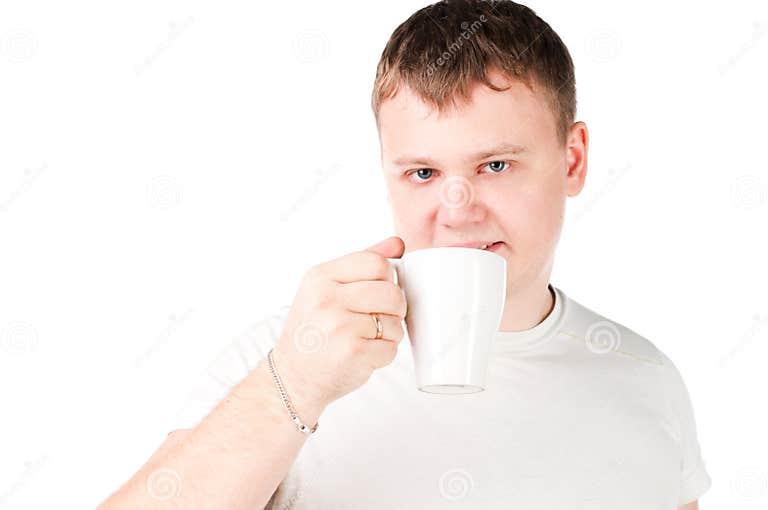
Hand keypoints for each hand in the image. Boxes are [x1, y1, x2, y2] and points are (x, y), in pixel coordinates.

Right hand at [271, 236, 406, 409]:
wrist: (293, 376)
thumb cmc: (313, 331)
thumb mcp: (325, 289)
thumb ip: (361, 265)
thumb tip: (397, 244)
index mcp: (321, 276)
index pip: (377, 263)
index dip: (386, 279)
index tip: (376, 292)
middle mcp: (327, 298)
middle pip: (392, 292)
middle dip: (393, 308)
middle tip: (376, 319)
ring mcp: (340, 325)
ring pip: (395, 321)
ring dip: (389, 334)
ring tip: (365, 338)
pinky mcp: (353, 352)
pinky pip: (391, 348)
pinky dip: (383, 354)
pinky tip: (363, 354)